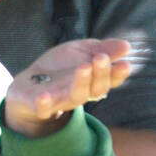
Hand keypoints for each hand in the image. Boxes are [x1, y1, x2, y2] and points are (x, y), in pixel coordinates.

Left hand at [5, 38, 131, 137]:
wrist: (27, 84)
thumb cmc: (58, 68)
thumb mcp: (79, 52)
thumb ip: (100, 48)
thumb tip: (127, 45)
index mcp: (91, 82)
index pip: (109, 80)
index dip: (117, 75)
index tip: (125, 64)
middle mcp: (79, 93)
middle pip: (95, 89)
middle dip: (100, 74)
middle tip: (101, 57)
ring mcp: (60, 101)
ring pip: (76, 97)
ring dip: (81, 82)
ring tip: (84, 66)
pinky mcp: (39, 106)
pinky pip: (43, 109)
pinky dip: (44, 104)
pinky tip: (44, 94)